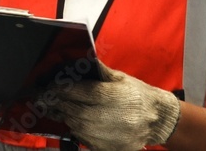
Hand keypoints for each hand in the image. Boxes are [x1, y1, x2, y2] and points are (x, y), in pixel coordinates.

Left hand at [48, 61, 180, 150]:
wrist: (157, 119)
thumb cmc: (139, 96)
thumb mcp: (120, 78)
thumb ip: (97, 71)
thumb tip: (77, 64)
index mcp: (112, 96)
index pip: (78, 92)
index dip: (60, 88)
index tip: (51, 86)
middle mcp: (109, 117)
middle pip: (73, 110)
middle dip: (58, 103)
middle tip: (49, 97)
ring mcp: (108, 135)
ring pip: (75, 126)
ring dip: (66, 116)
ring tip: (63, 108)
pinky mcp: (108, 147)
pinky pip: (84, 139)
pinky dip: (77, 129)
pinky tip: (78, 121)